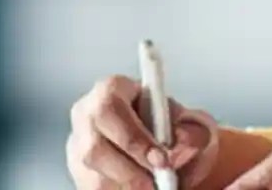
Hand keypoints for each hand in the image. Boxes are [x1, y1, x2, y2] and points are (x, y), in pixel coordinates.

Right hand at [67, 74, 220, 188]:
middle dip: (130, 171)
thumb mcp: (192, 124)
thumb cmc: (172, 131)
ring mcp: (79, 147)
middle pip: (95, 148)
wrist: (164, 154)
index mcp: (110, 91)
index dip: (133, 137)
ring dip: (128, 186)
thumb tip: (182, 140)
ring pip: (95, 176)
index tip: (161, 160)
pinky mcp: (80, 174)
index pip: (109, 106)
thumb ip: (193, 130)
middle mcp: (87, 116)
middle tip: (158, 183)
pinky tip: (140, 189)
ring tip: (153, 187)